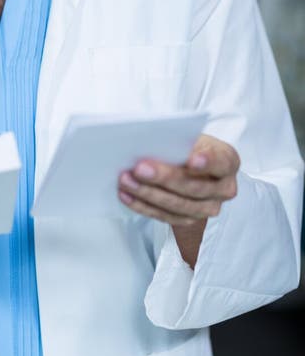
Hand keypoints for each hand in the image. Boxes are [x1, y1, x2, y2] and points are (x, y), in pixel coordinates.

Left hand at [117, 134, 239, 265]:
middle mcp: (224, 189)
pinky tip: (126, 195)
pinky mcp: (189, 219)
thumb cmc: (190, 144)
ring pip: (178, 206)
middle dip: (165, 178)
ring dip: (148, 194)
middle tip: (140, 168)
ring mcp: (207, 208)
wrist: (191, 163)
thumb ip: (179, 140)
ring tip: (126, 181)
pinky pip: (165, 216)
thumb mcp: (190, 135)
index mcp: (228, 162)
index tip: (192, 158)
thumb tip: (153, 143)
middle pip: (194, 188)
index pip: (221, 162)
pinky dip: (143, 205)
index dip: (208, 162)